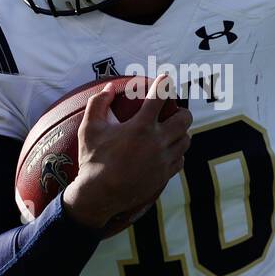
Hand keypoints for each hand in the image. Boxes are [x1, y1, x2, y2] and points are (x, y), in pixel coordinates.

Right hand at [63, 74, 191, 229]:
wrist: (100, 195)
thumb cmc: (93, 160)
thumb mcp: (89, 128)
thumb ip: (98, 103)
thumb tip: (110, 88)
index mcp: (140, 127)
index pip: (159, 98)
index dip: (164, 85)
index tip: (166, 79)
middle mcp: (157, 142)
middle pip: (184, 119)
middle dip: (181, 111)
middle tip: (173, 112)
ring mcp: (163, 160)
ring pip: (185, 140)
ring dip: (181, 132)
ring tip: (172, 131)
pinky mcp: (164, 175)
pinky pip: (181, 159)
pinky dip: (178, 152)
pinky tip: (169, 151)